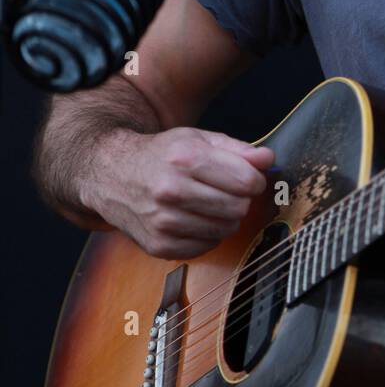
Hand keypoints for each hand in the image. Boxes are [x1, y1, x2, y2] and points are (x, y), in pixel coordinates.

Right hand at [83, 127, 274, 259]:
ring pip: (225, 229)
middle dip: (240, 199)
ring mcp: (163, 221)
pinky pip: (207, 247)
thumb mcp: (197, 139)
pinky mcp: (158, 245)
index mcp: (185, 158)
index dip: (255, 180)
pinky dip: (207, 234)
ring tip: (208, 203)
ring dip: (225, 217)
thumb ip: (237, 149)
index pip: (246, 181)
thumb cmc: (161, 155)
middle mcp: (171, 190)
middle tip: (227, 190)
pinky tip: (193, 218)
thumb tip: (268, 159)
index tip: (248, 177)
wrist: (112, 174)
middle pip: (239, 207)